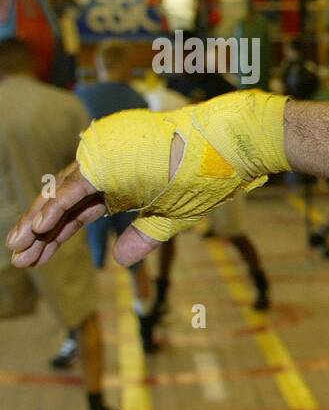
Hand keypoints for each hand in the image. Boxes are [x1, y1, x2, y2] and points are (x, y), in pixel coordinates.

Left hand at [8, 91, 285, 268]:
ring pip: (60, 195)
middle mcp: (106, 172)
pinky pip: (75, 188)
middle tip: (18, 259)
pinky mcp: (107, 161)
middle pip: (63, 206)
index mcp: (120, 186)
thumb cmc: (207, 177)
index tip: (35, 258)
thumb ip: (146, 236)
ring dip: (38, 222)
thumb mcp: (173, 215)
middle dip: (39, 233)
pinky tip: (40, 226)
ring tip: (19, 247)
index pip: (78, 213)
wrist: (226, 149)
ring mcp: (104, 162)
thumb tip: (119, 260)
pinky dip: (57, 206)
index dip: (56, 235)